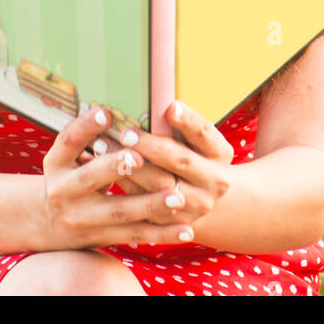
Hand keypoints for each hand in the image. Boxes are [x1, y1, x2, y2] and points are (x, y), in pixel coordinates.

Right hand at [40, 105, 198, 250]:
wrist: (48, 223)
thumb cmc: (70, 175)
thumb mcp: (67, 156)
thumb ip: (88, 137)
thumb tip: (122, 107)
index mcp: (56, 163)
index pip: (68, 142)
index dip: (86, 127)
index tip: (106, 113)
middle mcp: (64, 191)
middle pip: (90, 178)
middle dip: (115, 167)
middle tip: (139, 157)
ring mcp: (83, 218)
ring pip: (120, 211)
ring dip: (150, 204)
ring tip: (177, 196)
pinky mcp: (102, 238)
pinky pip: (135, 236)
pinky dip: (162, 233)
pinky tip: (185, 230)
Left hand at [77, 100, 233, 231]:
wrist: (204, 198)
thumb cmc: (193, 155)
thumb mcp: (198, 140)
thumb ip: (182, 124)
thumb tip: (155, 100)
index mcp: (219, 153)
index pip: (204, 133)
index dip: (188, 121)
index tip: (170, 107)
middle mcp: (213, 181)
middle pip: (180, 160)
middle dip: (150, 146)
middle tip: (125, 131)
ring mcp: (195, 205)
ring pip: (159, 186)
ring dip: (129, 166)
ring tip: (103, 145)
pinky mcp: (173, 222)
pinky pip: (146, 206)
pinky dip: (124, 187)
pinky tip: (103, 172)